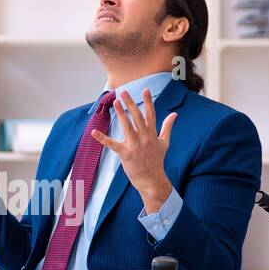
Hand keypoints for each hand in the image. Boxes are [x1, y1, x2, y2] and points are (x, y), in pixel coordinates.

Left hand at [91, 88, 176, 214]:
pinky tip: (94, 132)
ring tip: (115, 102)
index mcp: (153, 133)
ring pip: (127, 126)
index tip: (145, 90)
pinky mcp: (125, 154)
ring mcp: (135, 145)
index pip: (150, 114)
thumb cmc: (157, 160)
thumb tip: (174, 114)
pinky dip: (102, 138)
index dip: (147, 102)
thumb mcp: (165, 142)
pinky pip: (112, 144)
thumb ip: (168, 127)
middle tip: (124, 92)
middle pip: (137, 117)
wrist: (152, 179)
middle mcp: (144, 137)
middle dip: (131, 104)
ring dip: (121, 114)